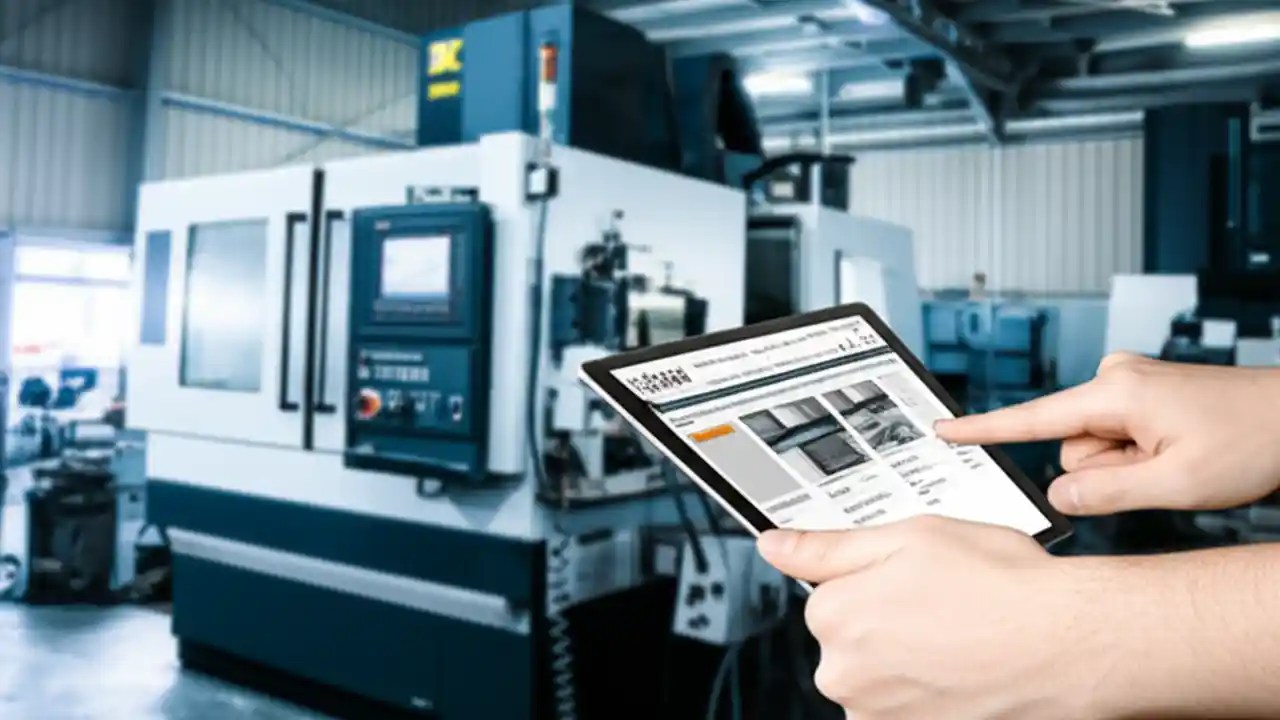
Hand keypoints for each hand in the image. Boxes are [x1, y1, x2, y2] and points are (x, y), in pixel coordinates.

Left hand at [759, 517, 1108, 718]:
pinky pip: (904, 708)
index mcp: (833, 616)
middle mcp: (844, 675)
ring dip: (908, 661)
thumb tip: (773, 545)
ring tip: (961, 638)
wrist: (1069, 644)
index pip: (827, 594)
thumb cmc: (1002, 587)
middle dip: (886, 623)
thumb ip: (827, 546)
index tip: (911, 579)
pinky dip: (928, 693)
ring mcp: (878, 716)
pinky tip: (963, 672)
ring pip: (878, 678)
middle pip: (850, 640)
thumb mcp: (909, 535)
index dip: (872, 580)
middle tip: (944, 606)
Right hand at [937, 353, 1279, 515]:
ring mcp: (1128, 385)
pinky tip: (1179, 449)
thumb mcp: (1176, 484)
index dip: (984, 428)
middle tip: (1164, 471)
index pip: (1033, 419)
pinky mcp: (1141, 394)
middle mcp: (1114, 380)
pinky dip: (1139, 454)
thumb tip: (1058, 495)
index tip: (944, 430)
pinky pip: (1117, 437)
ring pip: (1096, 447)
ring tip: (1180, 458)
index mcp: (1114, 394)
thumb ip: (1105, 495)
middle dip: (1107, 470)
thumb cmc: (1252, 440)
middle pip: (1072, 446)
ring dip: (1128, 465)